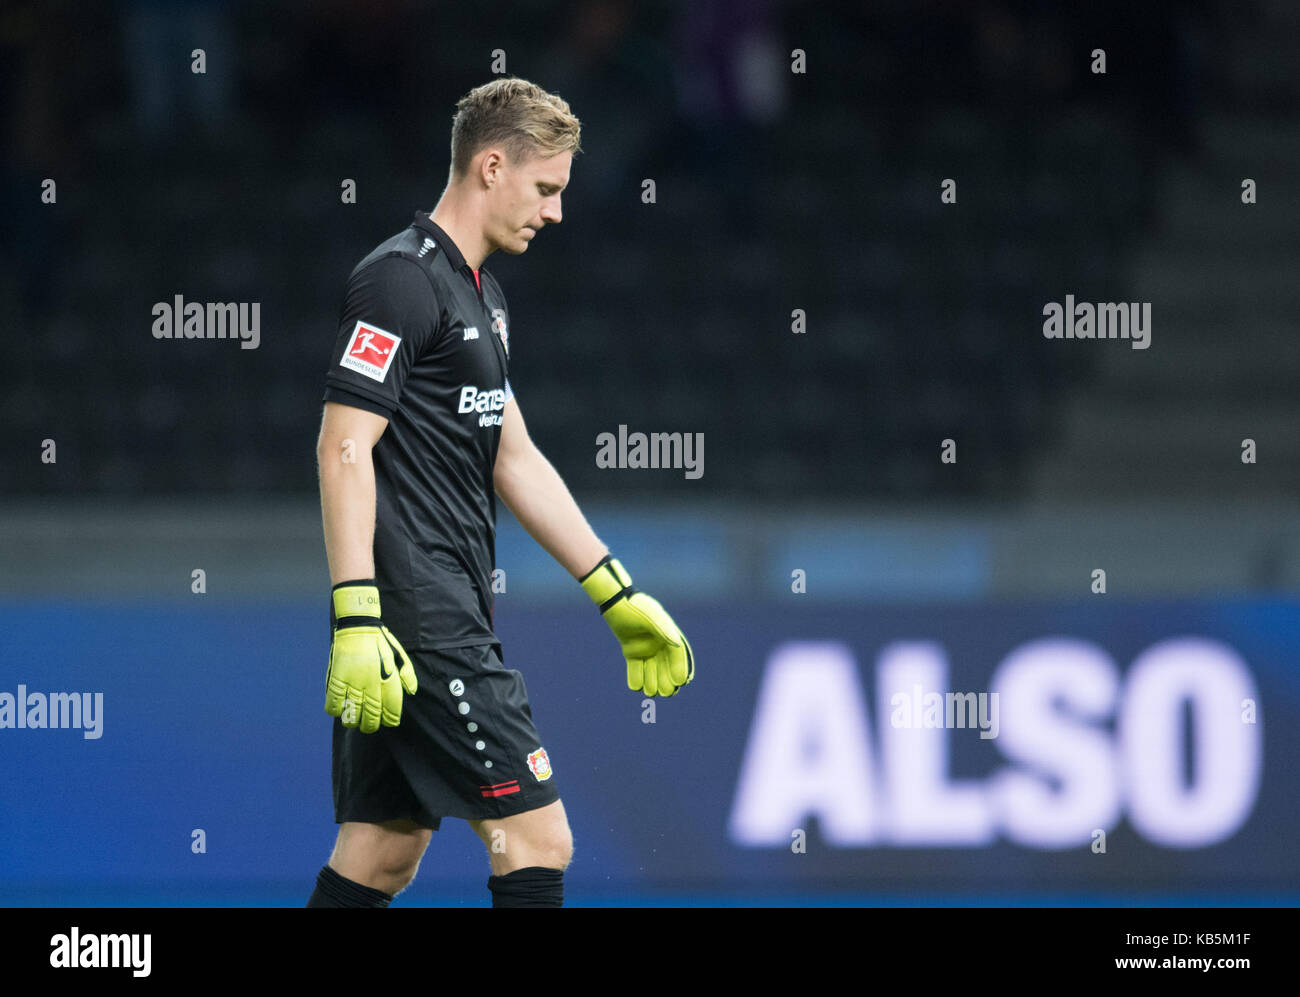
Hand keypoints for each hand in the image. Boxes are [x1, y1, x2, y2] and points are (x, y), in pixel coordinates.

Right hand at [325, 581, 417, 731]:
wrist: (359, 626)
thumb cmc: (381, 642)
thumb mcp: (399, 656)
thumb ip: (407, 675)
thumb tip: (412, 692)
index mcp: (388, 678)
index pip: (391, 709)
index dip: (390, 720)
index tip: (389, 721)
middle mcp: (370, 683)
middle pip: (371, 718)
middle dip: (370, 726)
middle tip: (369, 725)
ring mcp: (352, 682)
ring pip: (351, 715)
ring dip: (352, 721)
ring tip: (354, 718)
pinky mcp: (336, 679)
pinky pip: (333, 705)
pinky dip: (335, 711)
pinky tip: (340, 707)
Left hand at [579, 556, 694, 696]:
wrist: (617, 605)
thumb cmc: (637, 608)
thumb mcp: (652, 617)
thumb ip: (664, 629)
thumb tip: (676, 643)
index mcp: (668, 637)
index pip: (678, 657)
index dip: (681, 669)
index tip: (681, 682)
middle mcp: (659, 646)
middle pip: (667, 669)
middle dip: (667, 682)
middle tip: (666, 692)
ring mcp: (646, 650)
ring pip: (652, 672)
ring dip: (652, 683)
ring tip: (651, 692)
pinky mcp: (632, 653)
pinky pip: (636, 670)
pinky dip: (636, 679)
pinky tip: (636, 686)